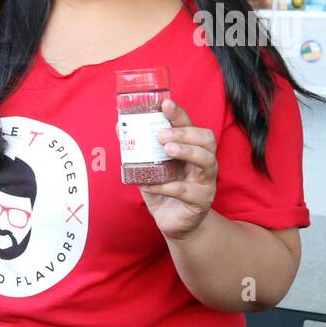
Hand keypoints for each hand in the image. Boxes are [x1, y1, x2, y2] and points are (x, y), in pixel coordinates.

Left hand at [139, 98, 217, 240]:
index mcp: (192, 149)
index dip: (179, 114)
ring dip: (187, 152)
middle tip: (162, 134)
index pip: (190, 125)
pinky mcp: (201, 201)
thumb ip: (137, 149)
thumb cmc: (164, 190)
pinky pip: (186, 191)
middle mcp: (204, 162)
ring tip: (167, 149)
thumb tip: (119, 127)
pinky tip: (150, 185)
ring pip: (206, 161)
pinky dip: (166, 186)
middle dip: (185, 133)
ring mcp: (206, 181)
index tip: (164, 103)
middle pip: (206, 139)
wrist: (174, 222)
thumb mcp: (148, 167)